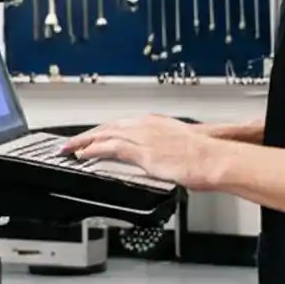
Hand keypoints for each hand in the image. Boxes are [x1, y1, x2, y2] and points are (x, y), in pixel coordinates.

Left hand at [60, 114, 218, 189]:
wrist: (214, 159)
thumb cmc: (205, 157)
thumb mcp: (180, 148)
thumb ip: (165, 152)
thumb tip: (161, 160)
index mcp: (155, 123)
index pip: (121, 125)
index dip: (103, 131)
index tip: (92, 136)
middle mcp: (146, 125)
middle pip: (108, 127)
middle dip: (88, 134)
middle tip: (71, 142)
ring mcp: (143, 136)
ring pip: (105, 135)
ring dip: (84, 141)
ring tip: (70, 149)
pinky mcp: (142, 151)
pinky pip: (110, 148)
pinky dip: (94, 150)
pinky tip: (85, 155)